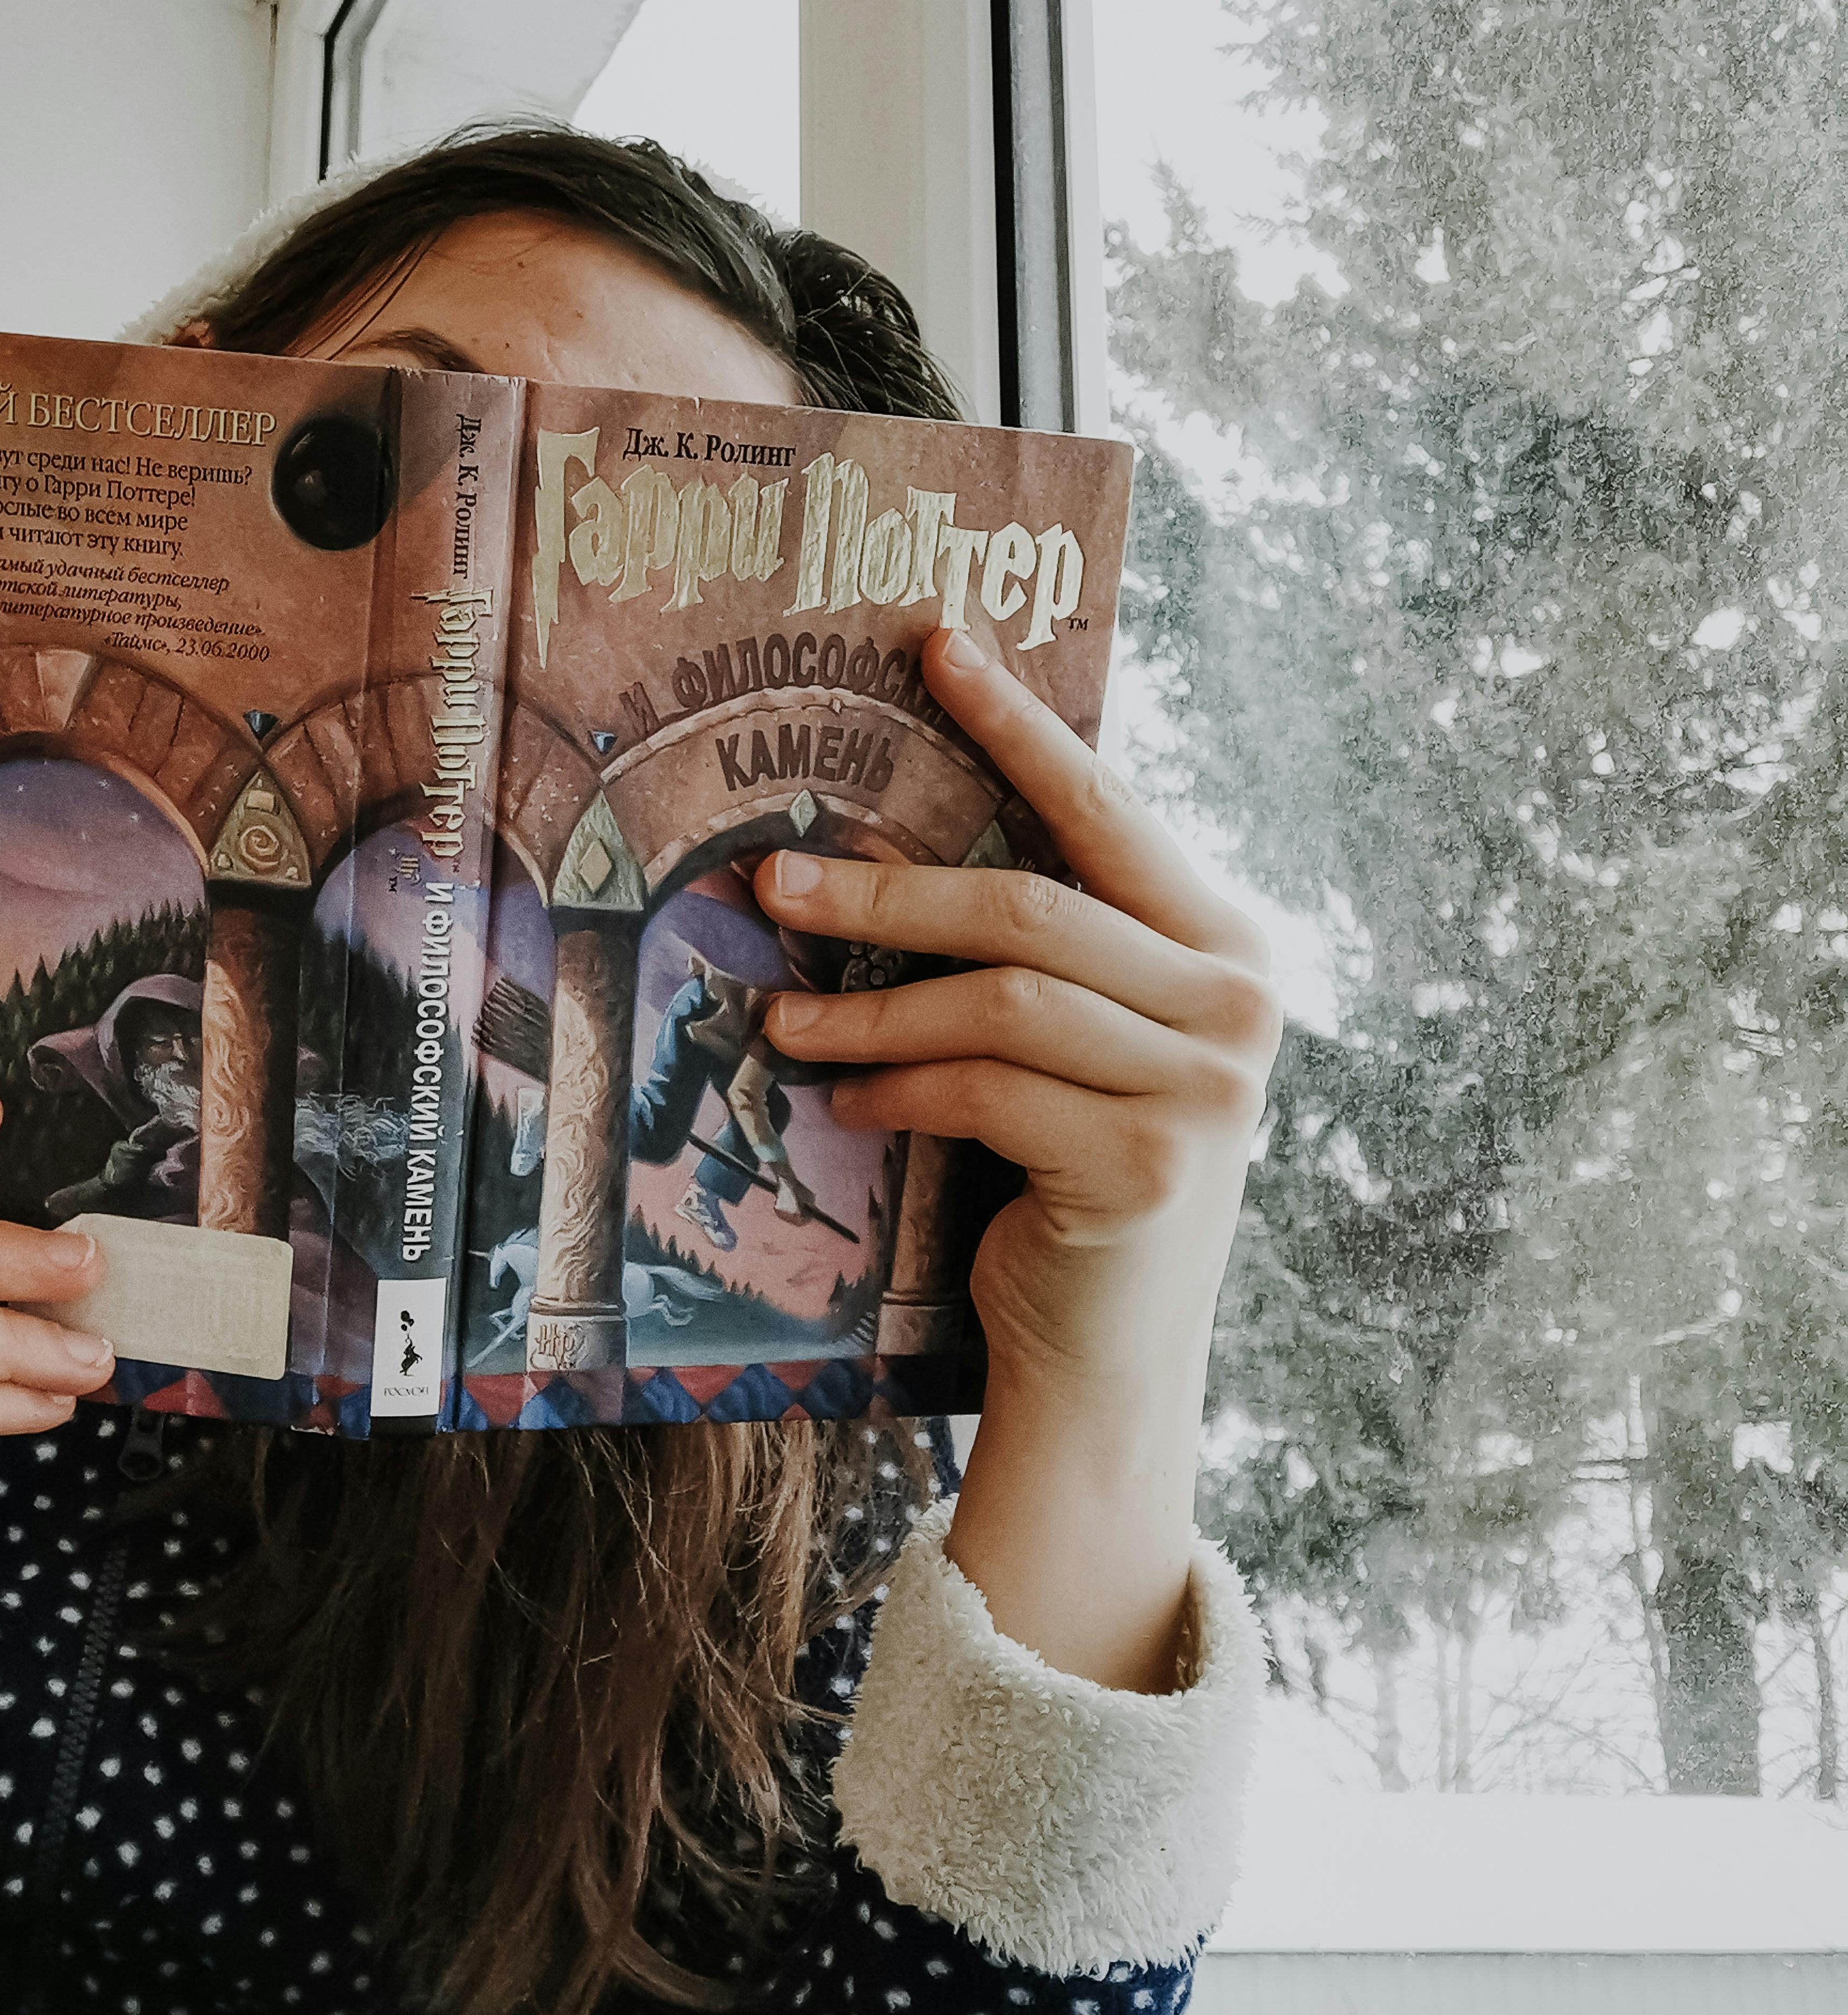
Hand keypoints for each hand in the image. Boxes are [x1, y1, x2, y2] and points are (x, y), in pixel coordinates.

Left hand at [752, 624, 1280, 1688]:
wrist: (1108, 1362)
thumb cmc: (1072, 1185)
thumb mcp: (1078, 1049)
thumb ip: (1044, 951)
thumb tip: (901, 841)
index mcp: (1228, 949)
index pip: (1109, 813)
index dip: (1020, 729)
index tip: (935, 652)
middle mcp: (1241, 1005)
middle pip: (1030, 907)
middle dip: (887, 893)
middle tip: (773, 882)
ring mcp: (1207, 1088)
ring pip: (1000, 1001)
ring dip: (869, 1010)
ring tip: (777, 1019)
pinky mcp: (1147, 1166)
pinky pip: (989, 1094)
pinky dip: (903, 1094)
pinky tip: (849, 1107)